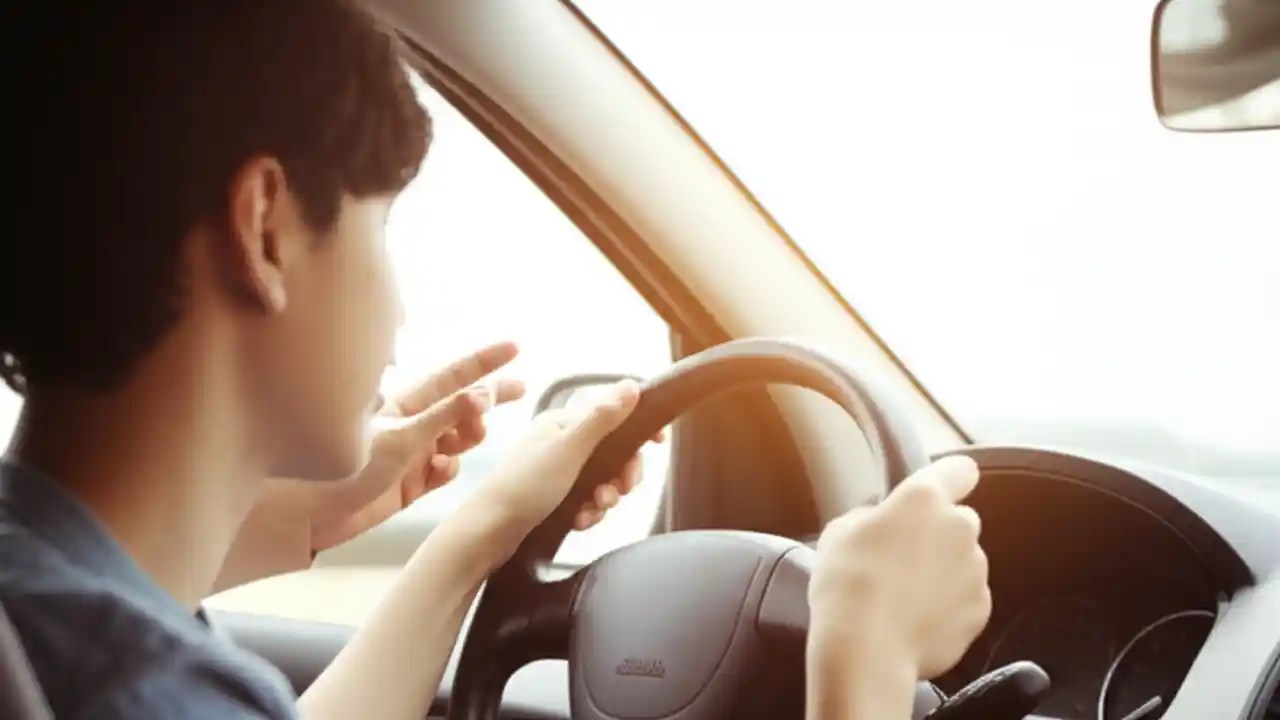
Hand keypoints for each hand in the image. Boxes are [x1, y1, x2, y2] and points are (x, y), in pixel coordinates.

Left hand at [308, 342, 524, 552]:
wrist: (311, 515)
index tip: (514, 349)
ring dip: (468, 438)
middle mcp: (412, 424)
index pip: (454, 376)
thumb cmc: (345, 466)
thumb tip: (483, 394)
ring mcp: (413, 454)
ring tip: (461, 445)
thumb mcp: (401, 437)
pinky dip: (449, 470)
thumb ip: (445, 416)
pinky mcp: (411, 484)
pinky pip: (445, 471)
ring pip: (458, 440)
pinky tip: (439, 472)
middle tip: (523, 390)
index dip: (484, 362)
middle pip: (462, 406)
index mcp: (404, 403)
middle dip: (490, 399)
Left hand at [473, 378, 658, 553]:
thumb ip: (602, 418)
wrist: (488, 532)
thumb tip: (631, 386)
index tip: (657, 444)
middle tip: (620, 491)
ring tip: (593, 510)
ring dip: (605, 497)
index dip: (637, 429)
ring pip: (601, 479)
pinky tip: (579, 521)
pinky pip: (585, 500)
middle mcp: (559, 441)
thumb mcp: (570, 449)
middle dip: (621, 474)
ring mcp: (555, 469)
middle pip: (612, 451)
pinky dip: (588, 511)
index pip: (612, 415)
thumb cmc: (525, 487)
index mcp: (562, 422)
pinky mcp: (552, 496)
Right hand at [808, 455, 990, 679]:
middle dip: (939, 533)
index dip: (949, 480)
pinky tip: (916, 620)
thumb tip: (881, 524)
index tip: (934, 494)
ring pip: (964, 562)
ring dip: (944, 571)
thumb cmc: (846, 582)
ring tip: (905, 597)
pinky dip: (949, 606)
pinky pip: (967, 599)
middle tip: (903, 556)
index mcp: (925, 498)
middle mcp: (960, 528)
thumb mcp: (841, 531)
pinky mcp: (980, 611)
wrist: (865, 649)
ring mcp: (975, 571)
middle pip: (961, 519)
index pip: (959, 470)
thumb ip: (872, 517)